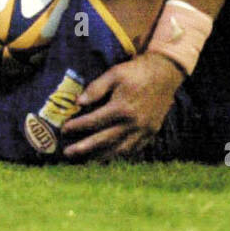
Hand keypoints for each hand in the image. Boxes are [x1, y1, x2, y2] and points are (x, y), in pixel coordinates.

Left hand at [61, 52, 183, 159]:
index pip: (94, 121)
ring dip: (101, 156)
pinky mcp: (151, 132)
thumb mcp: (114, 73)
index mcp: (122, 108)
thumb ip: (96, 88)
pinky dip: (120, 154)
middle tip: (67, 153)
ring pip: (119, 150)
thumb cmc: (137, 71)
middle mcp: (133, 123)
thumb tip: (78, 102)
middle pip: (104, 140)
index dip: (77, 126)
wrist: (165, 73)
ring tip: (86, 159)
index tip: (64, 129)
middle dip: (84, 147)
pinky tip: (110, 155)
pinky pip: (134, 149)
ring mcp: (144, 130)